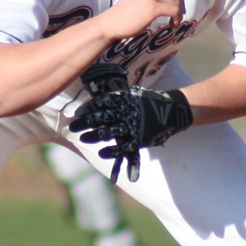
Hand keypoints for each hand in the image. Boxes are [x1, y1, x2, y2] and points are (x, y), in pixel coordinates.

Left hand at [68, 63, 192, 182]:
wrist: (172, 111)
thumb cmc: (150, 101)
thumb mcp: (134, 94)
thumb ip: (119, 96)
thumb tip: (100, 93)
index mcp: (125, 100)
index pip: (102, 102)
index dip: (89, 108)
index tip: (78, 112)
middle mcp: (127, 112)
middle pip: (102, 117)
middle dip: (86, 122)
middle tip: (73, 126)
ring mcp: (133, 126)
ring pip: (109, 132)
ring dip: (94, 135)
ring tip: (82, 138)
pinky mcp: (139, 139)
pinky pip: (123, 146)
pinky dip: (112, 150)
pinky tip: (101, 152)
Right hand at [98, 0, 184, 40]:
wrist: (111, 23)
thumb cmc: (123, 14)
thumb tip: (168, 0)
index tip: (177, 8)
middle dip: (180, 5)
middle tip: (177, 16)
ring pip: (176, 2)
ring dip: (178, 13)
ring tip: (174, 21)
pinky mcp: (153, 7)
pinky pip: (174, 10)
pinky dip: (176, 18)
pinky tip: (172, 24)